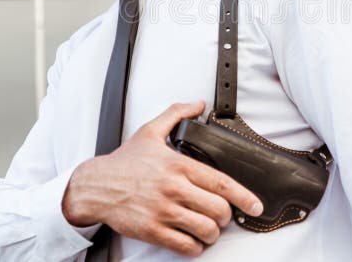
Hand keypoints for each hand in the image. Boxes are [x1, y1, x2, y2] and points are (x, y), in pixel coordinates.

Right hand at [62, 101, 262, 256]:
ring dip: (212, 233)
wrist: (95, 186)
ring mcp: (163, 212)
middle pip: (218, 210)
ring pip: (205, 230)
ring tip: (209, 229)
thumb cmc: (124, 162)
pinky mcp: (152, 231)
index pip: (221, 183)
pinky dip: (195, 247)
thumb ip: (176, 114)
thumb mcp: (150, 131)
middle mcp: (174, 189)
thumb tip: (197, 104)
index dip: (244, 197)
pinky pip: (185, 246)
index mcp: (179, 165)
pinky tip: (194, 241)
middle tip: (223, 215)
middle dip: (226, 216)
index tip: (256, 206)